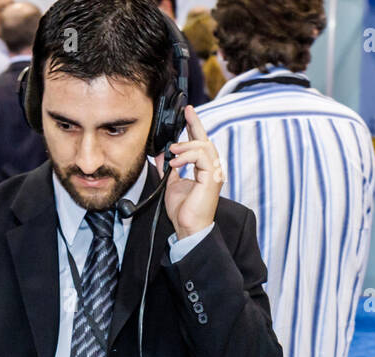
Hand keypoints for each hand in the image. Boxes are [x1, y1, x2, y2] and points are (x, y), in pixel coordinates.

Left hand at [163, 105, 223, 239]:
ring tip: (173, 151)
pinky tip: (175, 162)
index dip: (195, 126)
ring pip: (205, 146)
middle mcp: (212, 169)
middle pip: (205, 140)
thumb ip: (168, 167)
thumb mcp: (171, 183)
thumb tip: (161, 153)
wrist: (188, 228)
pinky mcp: (212, 178)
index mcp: (204, 169)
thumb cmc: (183, 210)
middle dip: (195, 124)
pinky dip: (187, 156)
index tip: (188, 112)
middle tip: (186, 113)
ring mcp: (214, 173)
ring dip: (186, 145)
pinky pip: (202, 157)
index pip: (200, 143)